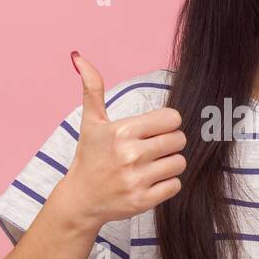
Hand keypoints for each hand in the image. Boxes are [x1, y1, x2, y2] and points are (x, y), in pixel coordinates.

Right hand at [58, 52, 186, 228]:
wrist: (80, 200)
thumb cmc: (89, 157)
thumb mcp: (91, 122)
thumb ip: (92, 88)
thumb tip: (78, 57)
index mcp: (123, 132)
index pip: (172, 118)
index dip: (167, 123)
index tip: (154, 130)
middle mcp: (131, 155)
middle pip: (179, 140)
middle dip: (170, 143)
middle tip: (153, 149)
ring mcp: (137, 179)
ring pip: (180, 163)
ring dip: (170, 164)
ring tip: (151, 165)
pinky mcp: (143, 201)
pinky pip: (175, 185)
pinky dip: (167, 184)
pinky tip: (150, 181)